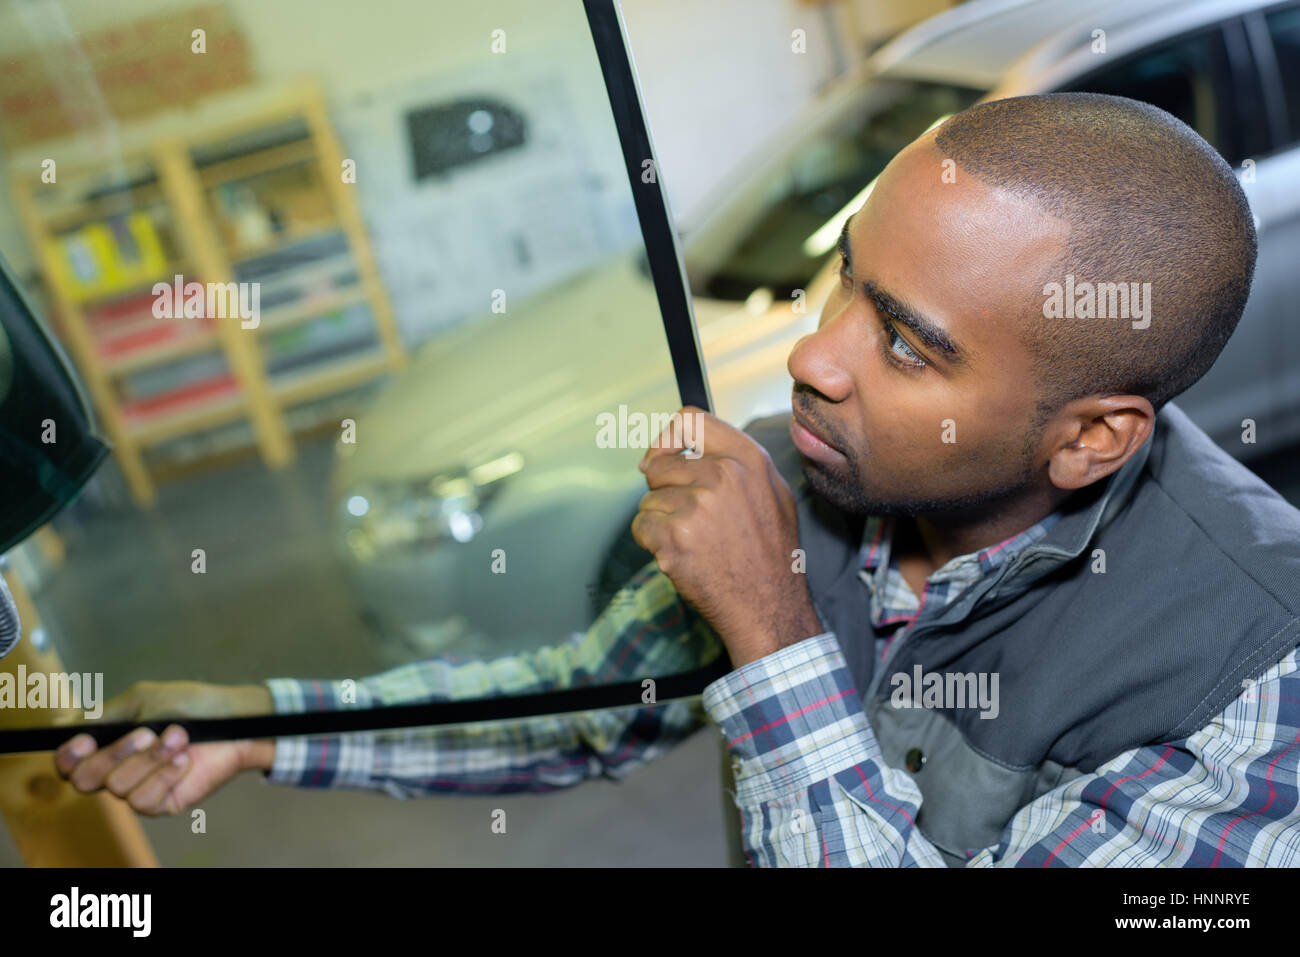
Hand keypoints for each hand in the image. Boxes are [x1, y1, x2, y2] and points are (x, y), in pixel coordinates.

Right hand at [53, 681, 273, 815]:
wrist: (236, 720)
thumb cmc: (192, 705)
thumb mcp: (144, 700)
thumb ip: (104, 715)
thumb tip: (63, 726)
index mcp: (108, 743)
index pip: (69, 763)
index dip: (68, 757)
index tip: (84, 741)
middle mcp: (118, 769)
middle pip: (85, 780)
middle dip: (115, 754)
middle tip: (147, 733)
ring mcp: (139, 787)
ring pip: (118, 787)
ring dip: (151, 758)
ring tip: (179, 737)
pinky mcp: (162, 803)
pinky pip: (144, 800)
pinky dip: (166, 775)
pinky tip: (185, 759)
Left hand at [632, 407, 822, 665]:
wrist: (768, 606)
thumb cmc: (770, 553)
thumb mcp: (772, 492)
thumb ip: (735, 461)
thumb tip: (688, 444)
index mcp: (748, 459)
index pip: (690, 420)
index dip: (668, 437)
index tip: (661, 456)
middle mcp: (722, 475)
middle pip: (659, 464)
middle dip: (663, 490)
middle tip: (688, 518)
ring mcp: (697, 506)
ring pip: (649, 500)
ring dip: (661, 521)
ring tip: (695, 542)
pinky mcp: (674, 536)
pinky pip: (641, 526)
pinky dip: (653, 542)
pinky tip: (682, 556)